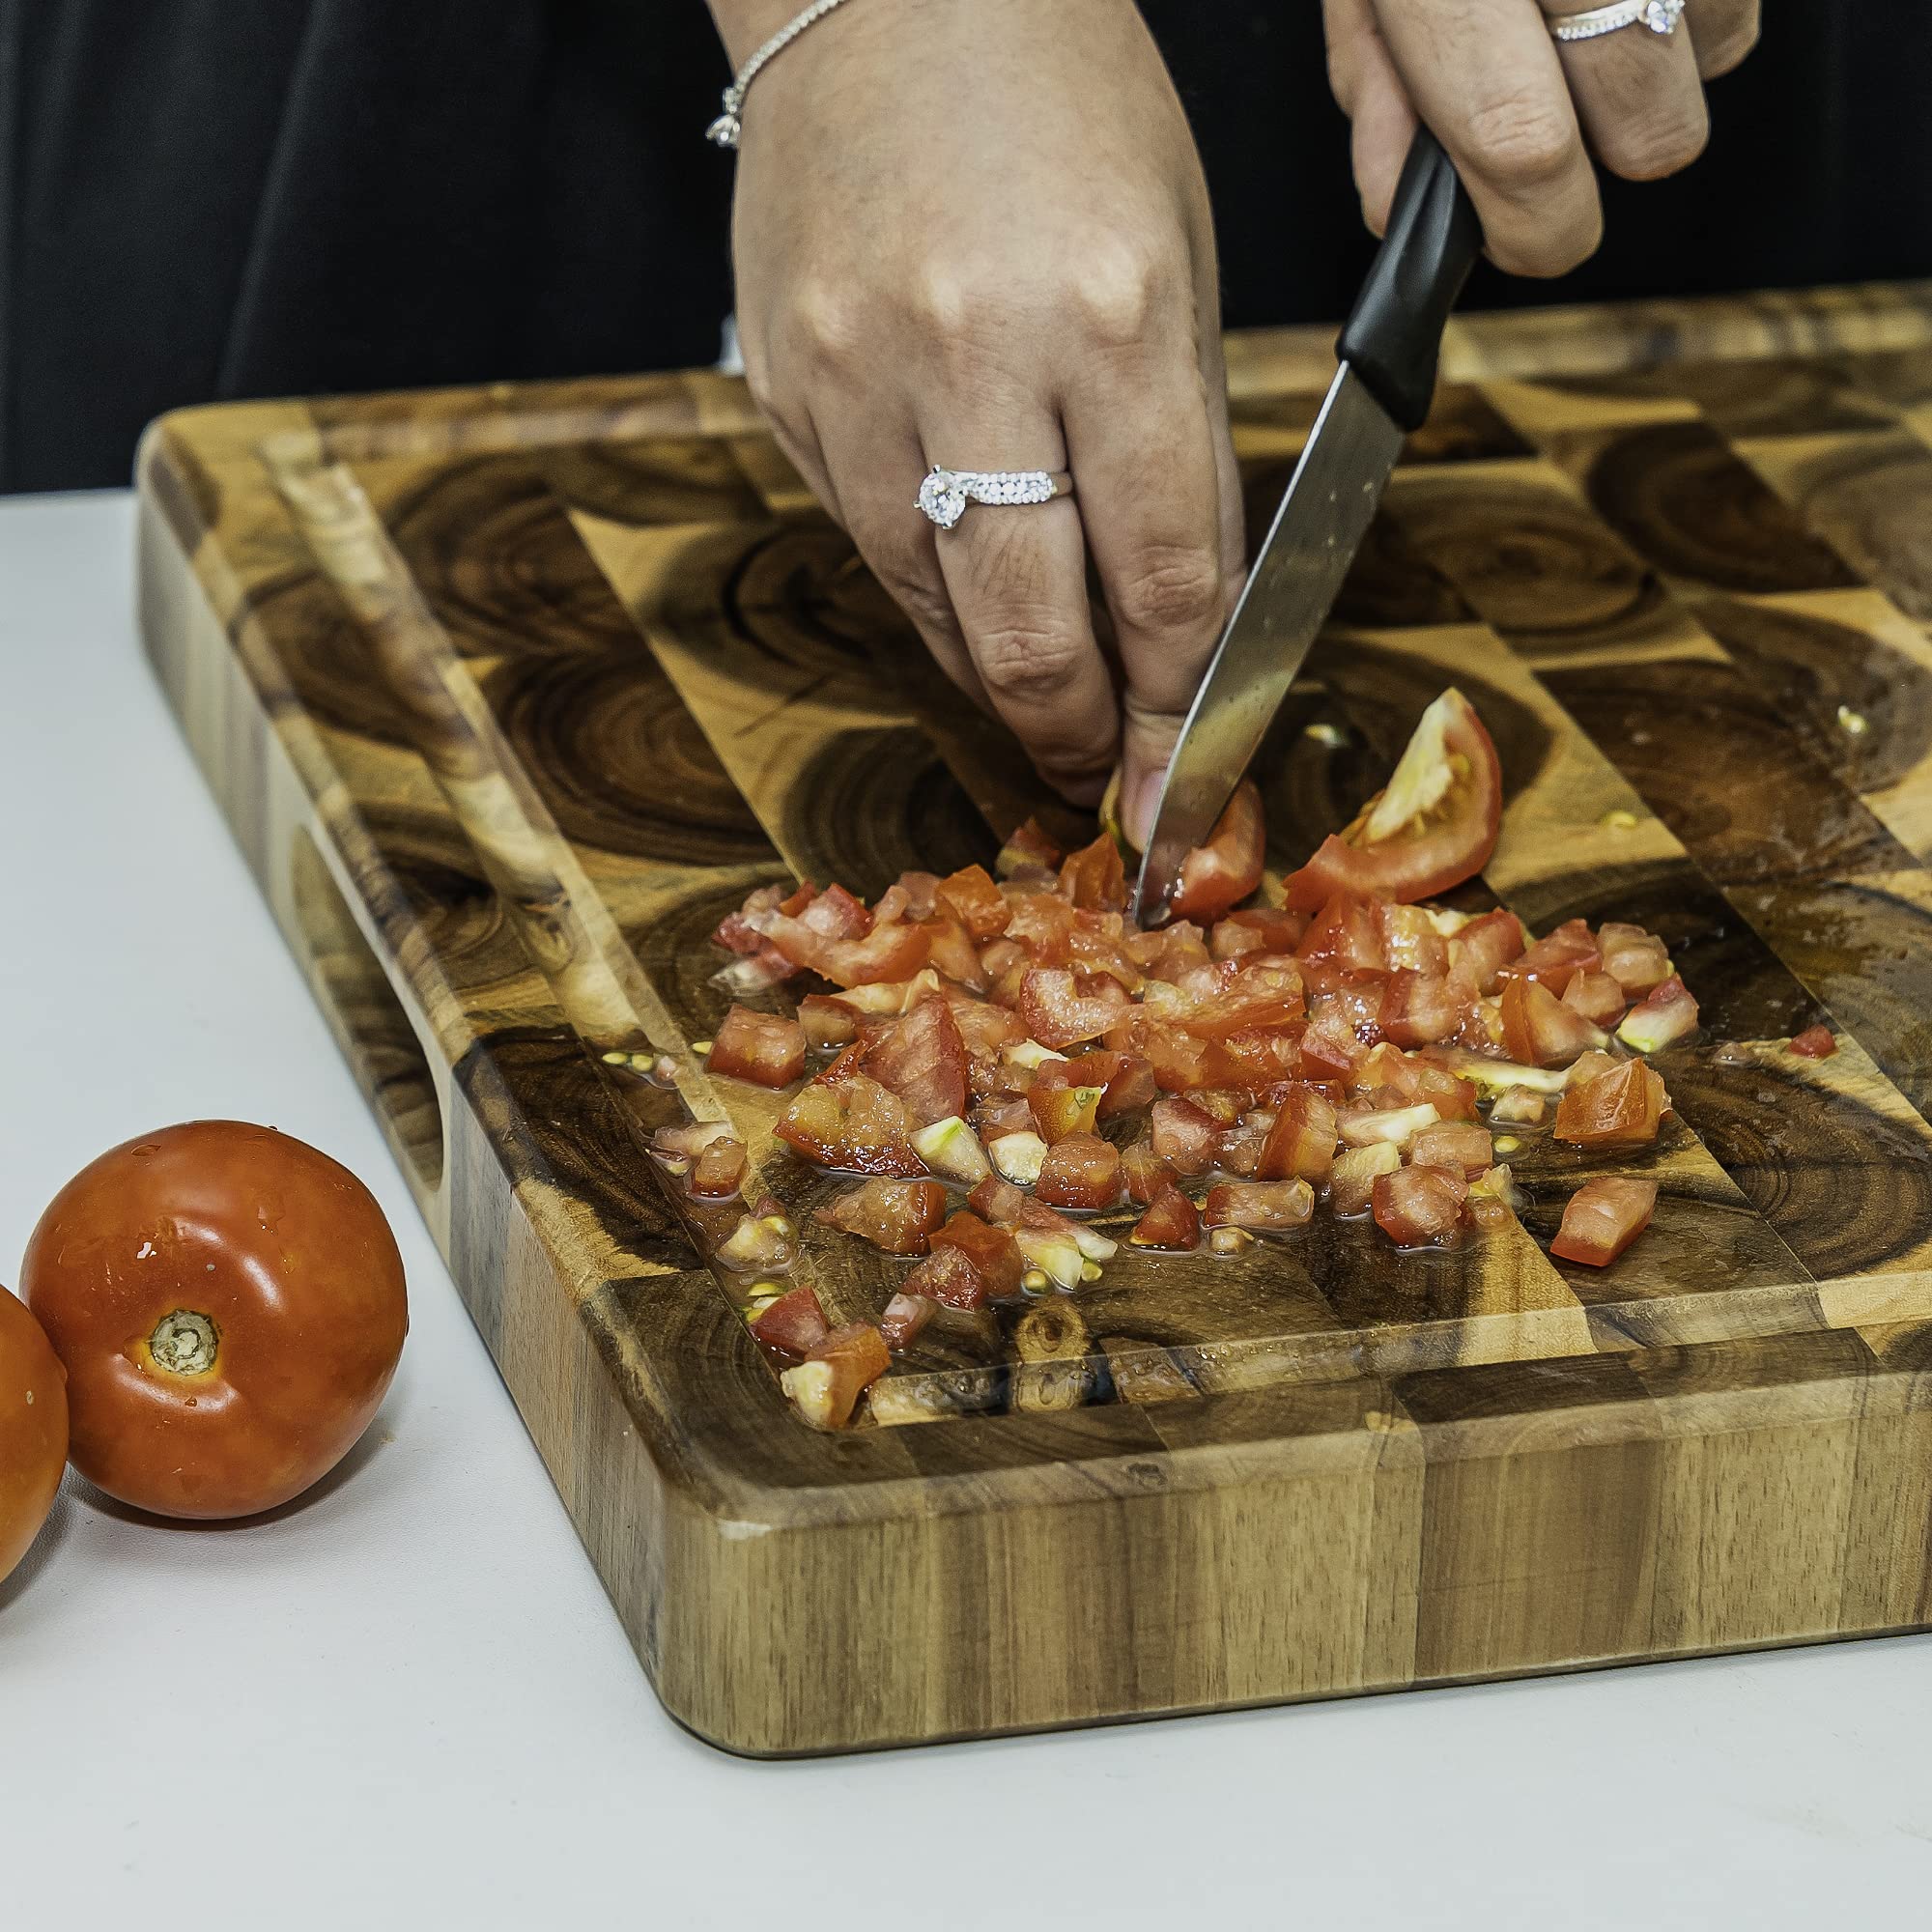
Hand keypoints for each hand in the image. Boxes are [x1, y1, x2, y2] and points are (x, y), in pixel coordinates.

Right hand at [716, 0, 1239, 847]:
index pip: (1164, 581)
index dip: (1184, 709)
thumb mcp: (1178, 263)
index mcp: (1112, 315)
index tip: (1188, 778)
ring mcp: (856, 379)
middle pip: (1031, 634)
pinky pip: (867, 543)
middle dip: (1081, 732)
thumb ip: (1183, 454)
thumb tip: (1182, 625)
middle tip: (1106, 770)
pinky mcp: (784, 391)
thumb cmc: (1066, 105)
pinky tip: (970, 593)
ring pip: (934, 610)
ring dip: (1000, 677)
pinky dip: (931, 592)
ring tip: (1046, 695)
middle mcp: (973, 356)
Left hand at [1324, 0, 1759, 274]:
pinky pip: (1742, 0)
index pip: (1523, 151)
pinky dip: (1696, 5)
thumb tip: (1400, 205)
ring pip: (1717, 61)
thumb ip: (1374, 86)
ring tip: (1585, 18)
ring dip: (1661, 70)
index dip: (1533, 229)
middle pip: (1652, 133)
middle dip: (1607, 160)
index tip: (1522, 239)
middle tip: (1549, 111)